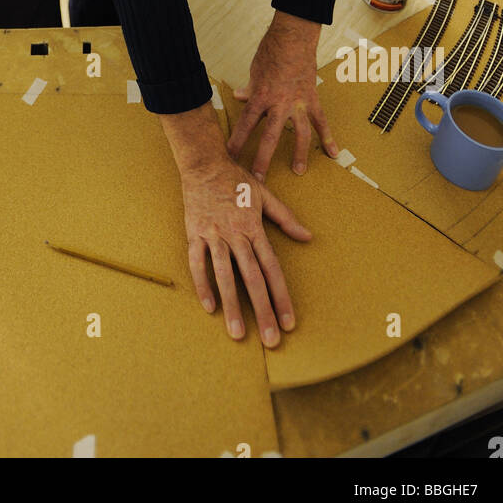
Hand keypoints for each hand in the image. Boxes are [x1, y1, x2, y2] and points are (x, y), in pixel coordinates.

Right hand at [162, 104, 310, 344]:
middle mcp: (235, 235)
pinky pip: (197, 263)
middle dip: (263, 311)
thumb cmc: (236, 180)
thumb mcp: (265, 196)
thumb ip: (285, 218)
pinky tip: (209, 308)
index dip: (281, 297)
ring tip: (239, 333)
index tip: (289, 322)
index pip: (272, 269)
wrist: (204, 163)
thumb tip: (308, 236)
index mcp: (254, 228)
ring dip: (232, 306)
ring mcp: (213, 235)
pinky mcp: (194, 233)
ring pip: (224, 275)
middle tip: (271, 340)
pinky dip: (203, 285)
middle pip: (252, 278)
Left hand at [228, 10, 337, 180]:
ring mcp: (298, 103)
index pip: (246, 123)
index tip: (229, 157)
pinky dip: (328, 137)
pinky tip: (333, 154)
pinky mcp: (313, 100)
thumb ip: (249, 88)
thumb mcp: (254, 71)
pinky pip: (321, 121)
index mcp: (261, 97)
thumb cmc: (271, 52)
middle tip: (258, 177)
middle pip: (271, 136)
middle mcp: (280, 104)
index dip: (237, 141)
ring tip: (298, 171)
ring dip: (300, 154)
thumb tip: (238, 96)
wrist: (294, 38)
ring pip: (300, 133)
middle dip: (263, 158)